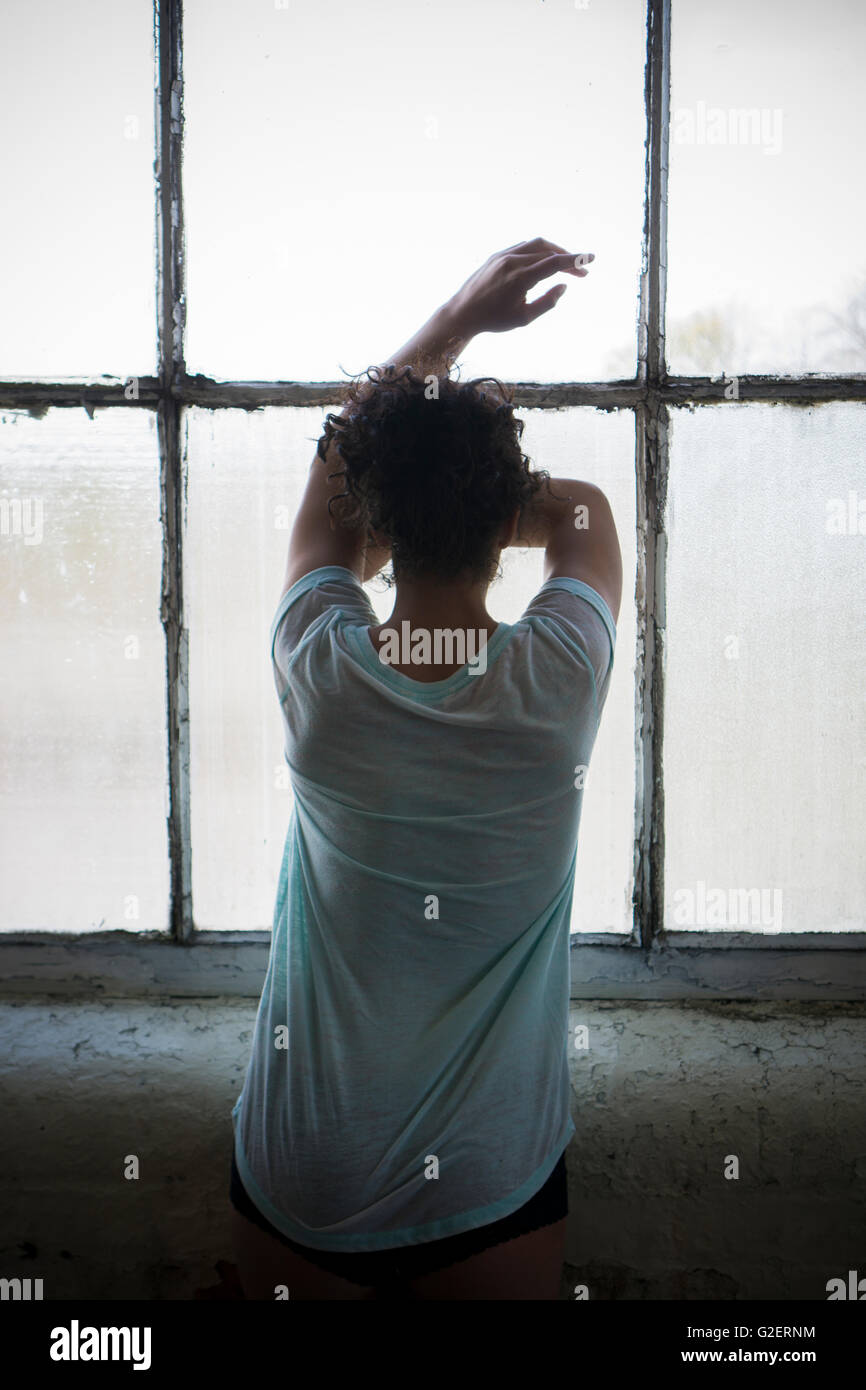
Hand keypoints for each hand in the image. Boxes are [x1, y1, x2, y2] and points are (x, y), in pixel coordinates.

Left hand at [444, 237, 593, 336]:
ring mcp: (503, 255)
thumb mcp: (524, 318)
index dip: (576, 260)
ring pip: (536, 244)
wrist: (463, 312)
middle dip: (568, 260)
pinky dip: (538, 251)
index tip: (591, 258)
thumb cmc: (494, 320)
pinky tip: (544, 261)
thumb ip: (548, 302)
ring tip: (564, 265)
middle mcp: (512, 261)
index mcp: (521, 278)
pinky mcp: (497, 255)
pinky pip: (523, 246)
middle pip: (549, 251)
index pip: (555, 263)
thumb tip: (564, 285)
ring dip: (554, 251)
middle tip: (580, 272)